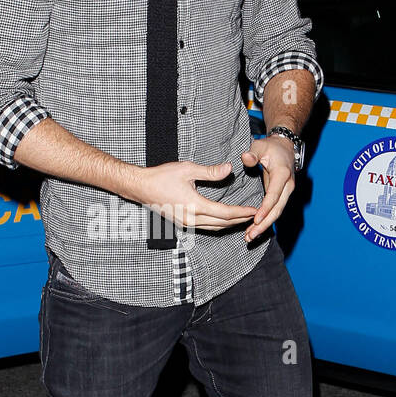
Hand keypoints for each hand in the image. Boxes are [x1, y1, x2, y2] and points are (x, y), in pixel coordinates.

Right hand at [137, 160, 257, 230]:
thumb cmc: (162, 176)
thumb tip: (229, 168)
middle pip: (222, 223)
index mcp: (194, 205)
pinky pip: (206, 227)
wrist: (141, 188)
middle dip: (239, 220)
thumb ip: (210, 172)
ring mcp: (186, 223)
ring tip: (243, 219)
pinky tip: (225, 220)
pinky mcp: (182, 223)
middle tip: (254, 215)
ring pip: (214, 228)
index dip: (241, 212)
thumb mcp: (187, 169)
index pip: (225, 212)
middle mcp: (191, 219)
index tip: (254, 210)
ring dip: (230, 224)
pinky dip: (219, 225)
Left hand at [240, 135, 295, 241]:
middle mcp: (288, 186)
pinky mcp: (282, 196)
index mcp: (283, 174)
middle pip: (277, 209)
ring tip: (250, 237)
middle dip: (264, 224)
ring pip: (277, 213)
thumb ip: (252, 154)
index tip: (256, 219)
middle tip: (250, 235)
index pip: (274, 194)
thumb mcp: (260, 146)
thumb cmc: (270, 147)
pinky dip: (265, 221)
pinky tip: (254, 230)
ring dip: (264, 226)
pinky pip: (274, 211)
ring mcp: (286, 192)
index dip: (265, 208)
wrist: (284, 147)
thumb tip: (245, 158)